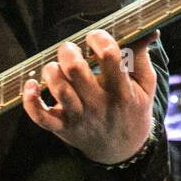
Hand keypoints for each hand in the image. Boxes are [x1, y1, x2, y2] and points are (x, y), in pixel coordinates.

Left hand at [22, 28, 158, 163]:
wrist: (122, 149)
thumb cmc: (132, 108)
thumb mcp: (144, 85)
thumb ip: (141, 56)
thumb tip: (150, 30)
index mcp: (122, 90)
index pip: (111, 57)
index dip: (100, 39)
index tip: (94, 36)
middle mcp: (99, 104)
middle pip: (77, 71)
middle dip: (68, 52)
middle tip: (69, 49)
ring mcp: (79, 117)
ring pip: (59, 91)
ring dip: (51, 72)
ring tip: (54, 67)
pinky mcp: (63, 127)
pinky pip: (41, 117)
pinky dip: (31, 101)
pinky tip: (30, 85)